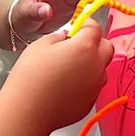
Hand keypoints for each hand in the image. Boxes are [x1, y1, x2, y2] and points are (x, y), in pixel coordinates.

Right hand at [0, 20, 115, 135]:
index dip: (86, 23)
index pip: (95, 28)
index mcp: (85, 47)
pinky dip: (84, 82)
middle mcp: (96, 66)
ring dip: (91, 63)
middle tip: (77, 44)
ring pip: (101, 68)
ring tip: (69, 67)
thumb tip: (66, 39)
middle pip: (106, 47)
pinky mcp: (90, 102)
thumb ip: (59, 37)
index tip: (79, 25)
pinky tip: (65, 85)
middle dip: (94, 43)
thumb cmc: (30, 77)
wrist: (28, 111)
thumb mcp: (40, 45)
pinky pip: (92, 86)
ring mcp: (95, 86)